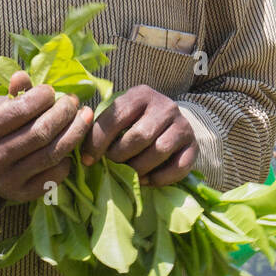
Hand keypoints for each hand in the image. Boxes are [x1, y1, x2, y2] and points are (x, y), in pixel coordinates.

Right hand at [0, 69, 94, 207]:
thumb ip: (12, 95)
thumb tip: (23, 76)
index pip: (21, 110)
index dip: (42, 97)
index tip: (51, 91)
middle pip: (41, 132)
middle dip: (64, 113)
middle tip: (73, 102)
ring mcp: (8, 179)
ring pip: (51, 154)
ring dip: (74, 133)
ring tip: (84, 117)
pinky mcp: (21, 194)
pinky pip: (53, 176)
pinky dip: (66, 160)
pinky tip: (69, 146)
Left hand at [79, 84, 198, 187]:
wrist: (174, 123)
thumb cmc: (137, 121)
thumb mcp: (121, 115)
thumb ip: (102, 127)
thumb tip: (82, 153)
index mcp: (140, 95)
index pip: (115, 119)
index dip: (98, 142)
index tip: (88, 160)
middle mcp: (165, 106)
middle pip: (138, 137)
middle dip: (120, 156)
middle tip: (112, 164)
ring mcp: (182, 125)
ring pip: (158, 152)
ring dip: (138, 169)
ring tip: (129, 173)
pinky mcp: (193, 146)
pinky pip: (177, 168)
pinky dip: (159, 179)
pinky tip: (147, 180)